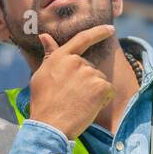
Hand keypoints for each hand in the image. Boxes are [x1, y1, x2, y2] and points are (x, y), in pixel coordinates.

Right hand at [30, 25, 116, 139]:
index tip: (110, 29)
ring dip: (94, 92)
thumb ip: (49, 55)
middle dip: (86, 82)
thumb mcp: (42, 75)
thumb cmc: (43, 102)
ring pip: (99, 80)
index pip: (83, 38)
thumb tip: (44, 36)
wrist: (51, 124)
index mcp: (61, 57)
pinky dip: (102, 100)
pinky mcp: (100, 86)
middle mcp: (76, 61)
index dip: (98, 32)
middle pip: (90, 68)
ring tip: (78, 104)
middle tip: (72, 98)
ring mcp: (89, 73)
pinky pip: (108, 91)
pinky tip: (88, 108)